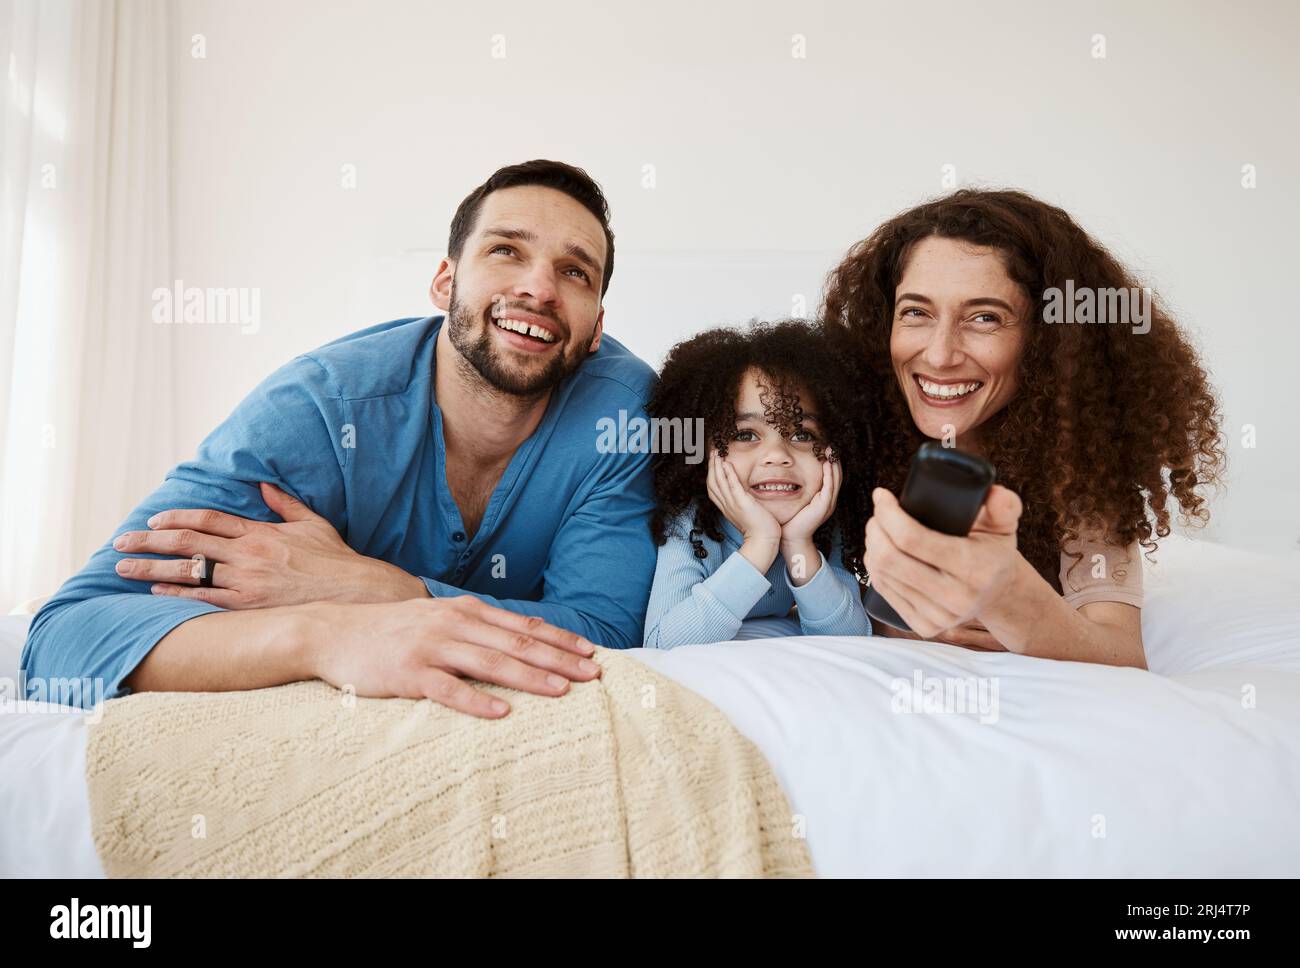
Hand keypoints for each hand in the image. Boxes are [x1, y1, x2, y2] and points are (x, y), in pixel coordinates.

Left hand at [113, 482, 426, 607]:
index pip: (209, 519)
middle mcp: (248, 554)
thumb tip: (263, 484)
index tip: (154, 520)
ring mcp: (246, 581)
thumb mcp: (313, 523)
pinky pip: (205, 598)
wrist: (356, 592)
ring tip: (123, 568)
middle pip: (188, 542)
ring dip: (151, 567)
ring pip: (189, 570)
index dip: (177, 517)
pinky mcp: (249, 606)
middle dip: (149, 540)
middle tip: (120, 541)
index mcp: (261, 532)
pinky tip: (156, 589)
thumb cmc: (336, 560)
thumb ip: (285, 504)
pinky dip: (177, 592)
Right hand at [307, 596, 602, 717]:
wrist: (333, 632)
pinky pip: (448, 690)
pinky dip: (477, 700)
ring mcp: (431, 648)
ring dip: (531, 677)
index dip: (561, 639)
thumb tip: (521, 640)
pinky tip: (502, 712)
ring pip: (491, 663)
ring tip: (562, 690)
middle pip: (517, 644)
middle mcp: (454, 625)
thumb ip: (477, 628)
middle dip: (559, 660)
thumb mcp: (439, 618)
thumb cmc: (392, 630)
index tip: (592, 652)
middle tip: (593, 675)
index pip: (524, 626)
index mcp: (466, 612)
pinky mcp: (409, 673)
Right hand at [706, 451, 780, 570]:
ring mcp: (732, 504)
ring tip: (716, 453)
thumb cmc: (759, 529)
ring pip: (718, 482)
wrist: (763, 541)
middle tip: (712, 452)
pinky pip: (731, 485)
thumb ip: (742, 503)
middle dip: (711, 467)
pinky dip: (727, 473)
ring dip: (716, 466)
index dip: (711, 474)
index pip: (713, 489)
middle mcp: (726, 505)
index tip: (713, 462)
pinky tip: (726, 463)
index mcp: (726, 508)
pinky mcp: (742, 503)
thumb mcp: (746, 513)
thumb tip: (744, 494)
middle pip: (711, 483)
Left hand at [778, 451, 839, 585]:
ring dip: (834, 464)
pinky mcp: (824, 506)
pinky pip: (829, 487)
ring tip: (831, 451)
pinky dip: (829, 474)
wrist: (791, 538)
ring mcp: (828, 503)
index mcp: (823, 498)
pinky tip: (826, 463)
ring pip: (835, 479)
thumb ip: (793, 488)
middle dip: (834, 460)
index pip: (830, 476)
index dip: (829, 462)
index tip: (824, 448)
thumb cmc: (789, 520)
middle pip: (836, 475)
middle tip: (830, 445)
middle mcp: (828, 500)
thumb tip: (782, 474)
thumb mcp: (794, 500)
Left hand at [863, 484, 1024, 646]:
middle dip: (876, 529)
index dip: (889, 514)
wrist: (998, 594)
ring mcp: (938, 616)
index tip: (881, 496)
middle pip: (890, 558)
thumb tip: (993, 493)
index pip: (912, 539)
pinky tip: (878, 553)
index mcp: (974, 568)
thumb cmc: (993, 551)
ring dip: (872, 547)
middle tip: (878, 514)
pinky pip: (885, 591)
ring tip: (878, 530)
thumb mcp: (1004, 525)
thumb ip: (1004, 505)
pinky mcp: (924, 626)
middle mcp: (956, 597)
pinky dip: (875, 568)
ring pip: (883, 575)